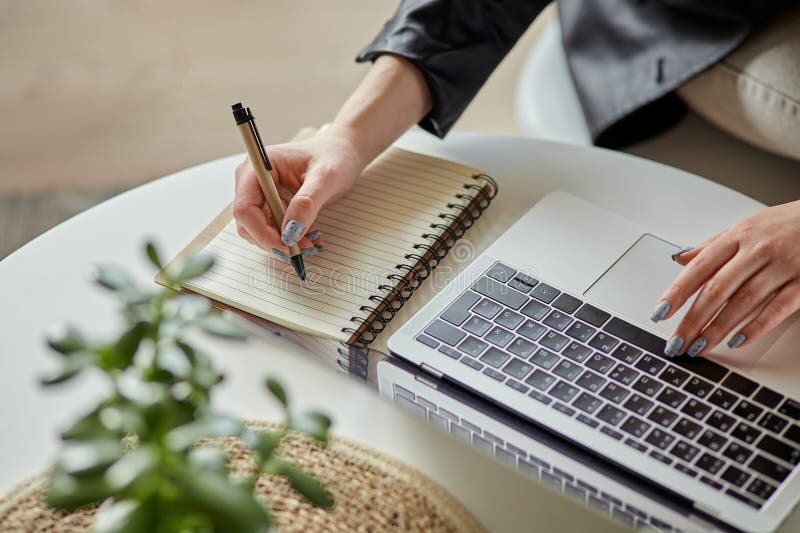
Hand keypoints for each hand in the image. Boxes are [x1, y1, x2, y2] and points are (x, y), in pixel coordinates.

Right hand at [233, 125, 364, 260]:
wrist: (339, 155)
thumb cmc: (332, 158)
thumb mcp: (326, 178)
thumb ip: (307, 203)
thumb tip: (290, 232)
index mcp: (257, 167)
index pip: (245, 208)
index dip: (261, 232)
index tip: (286, 246)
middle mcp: (251, 181)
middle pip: (248, 223)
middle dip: (274, 240)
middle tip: (304, 247)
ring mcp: (259, 195)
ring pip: (258, 231)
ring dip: (282, 243)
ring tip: (310, 241)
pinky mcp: (269, 206)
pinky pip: (271, 231)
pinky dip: (288, 240)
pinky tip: (308, 237)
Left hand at [652, 200, 799, 356]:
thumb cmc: (786, 224)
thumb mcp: (746, 228)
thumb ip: (713, 246)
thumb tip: (681, 259)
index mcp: (737, 236)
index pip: (699, 267)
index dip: (677, 292)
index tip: (660, 312)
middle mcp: (757, 250)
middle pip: (717, 289)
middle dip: (693, 319)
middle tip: (676, 341)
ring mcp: (782, 266)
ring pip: (743, 302)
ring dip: (718, 328)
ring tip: (699, 347)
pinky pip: (777, 309)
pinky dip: (756, 326)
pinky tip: (737, 341)